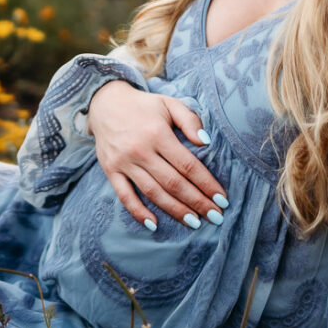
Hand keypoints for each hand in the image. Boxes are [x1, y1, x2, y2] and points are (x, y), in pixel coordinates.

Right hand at [86, 80, 226, 232]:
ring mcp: (124, 162)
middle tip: (215, 217)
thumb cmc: (144, 106)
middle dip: (197, 202)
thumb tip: (206, 142)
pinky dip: (138, 212)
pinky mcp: (110, 171)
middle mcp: (140, 150)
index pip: (187, 165)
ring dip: (175, 210)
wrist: (105, 103)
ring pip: (153, 192)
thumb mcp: (169, 104)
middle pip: (173, 183)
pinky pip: (124, 196)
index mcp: (158, 133)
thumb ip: (189, 120)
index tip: (222, 199)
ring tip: (194, 223)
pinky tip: (154, 224)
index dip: (207, 184)